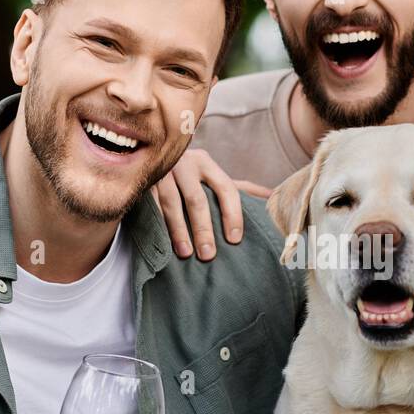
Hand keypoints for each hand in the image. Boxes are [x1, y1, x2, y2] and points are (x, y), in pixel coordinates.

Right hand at [151, 149, 272, 259]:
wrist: (144, 158)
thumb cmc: (188, 176)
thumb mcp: (213, 177)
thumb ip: (241, 187)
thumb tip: (272, 196)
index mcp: (206, 163)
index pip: (226, 188)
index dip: (233, 215)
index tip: (235, 240)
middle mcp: (185, 163)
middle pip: (198, 199)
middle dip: (204, 229)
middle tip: (209, 256)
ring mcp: (161, 171)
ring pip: (171, 203)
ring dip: (179, 230)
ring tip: (187, 254)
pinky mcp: (141, 180)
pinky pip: (149, 204)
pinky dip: (157, 223)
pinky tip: (162, 241)